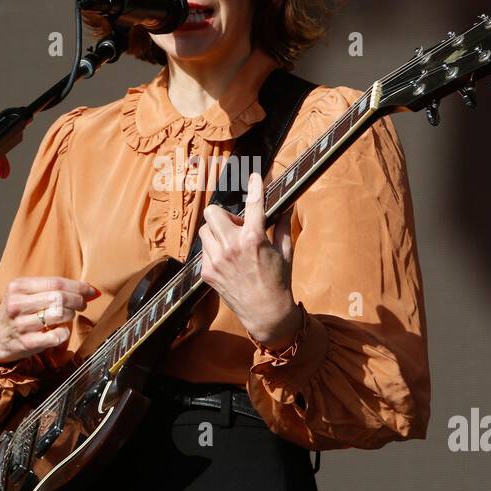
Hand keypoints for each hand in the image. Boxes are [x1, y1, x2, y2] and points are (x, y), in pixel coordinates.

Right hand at [0, 276, 98, 363]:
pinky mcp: (26, 343)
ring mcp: (21, 324)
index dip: (78, 286)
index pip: (56, 283)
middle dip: (77, 300)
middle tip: (82, 304)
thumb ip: (52, 288)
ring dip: (71, 314)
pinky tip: (61, 330)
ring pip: (59, 315)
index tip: (90, 290)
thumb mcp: (26, 292)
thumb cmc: (17, 311)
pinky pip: (55, 336)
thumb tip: (88, 289)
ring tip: (70, 314)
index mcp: (17, 287)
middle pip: (59, 298)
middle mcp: (16, 304)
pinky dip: (64, 332)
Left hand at [198, 172, 301, 347]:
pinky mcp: (208, 273)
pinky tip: (228, 261)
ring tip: (232, 245)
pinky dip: (214, 251)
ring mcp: (216, 260)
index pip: (253, 204)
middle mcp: (231, 246)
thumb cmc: (279, 281)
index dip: (256, 186)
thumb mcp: (285, 251)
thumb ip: (281, 224)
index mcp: (253, 239)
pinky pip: (205, 251)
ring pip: (205, 231)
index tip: (254, 176)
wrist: (266, 314)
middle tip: (238, 225)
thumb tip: (285, 204)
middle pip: (213, 212)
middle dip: (224, 215)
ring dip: (217, 232)